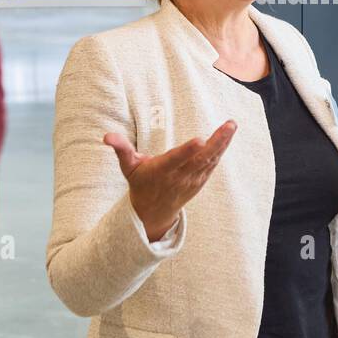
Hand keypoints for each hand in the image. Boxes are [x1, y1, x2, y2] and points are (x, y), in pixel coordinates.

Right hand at [104, 121, 236, 239]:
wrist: (153, 212)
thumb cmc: (140, 183)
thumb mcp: (127, 167)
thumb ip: (121, 149)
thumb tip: (106, 136)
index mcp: (161, 171)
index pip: (176, 160)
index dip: (187, 151)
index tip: (200, 140)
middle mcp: (179, 177)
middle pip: (200, 159)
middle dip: (216, 142)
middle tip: (229, 126)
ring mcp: (192, 180)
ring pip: (210, 161)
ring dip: (223, 144)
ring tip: (232, 126)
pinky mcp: (199, 181)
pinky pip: (212, 165)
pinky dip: (221, 151)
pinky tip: (228, 136)